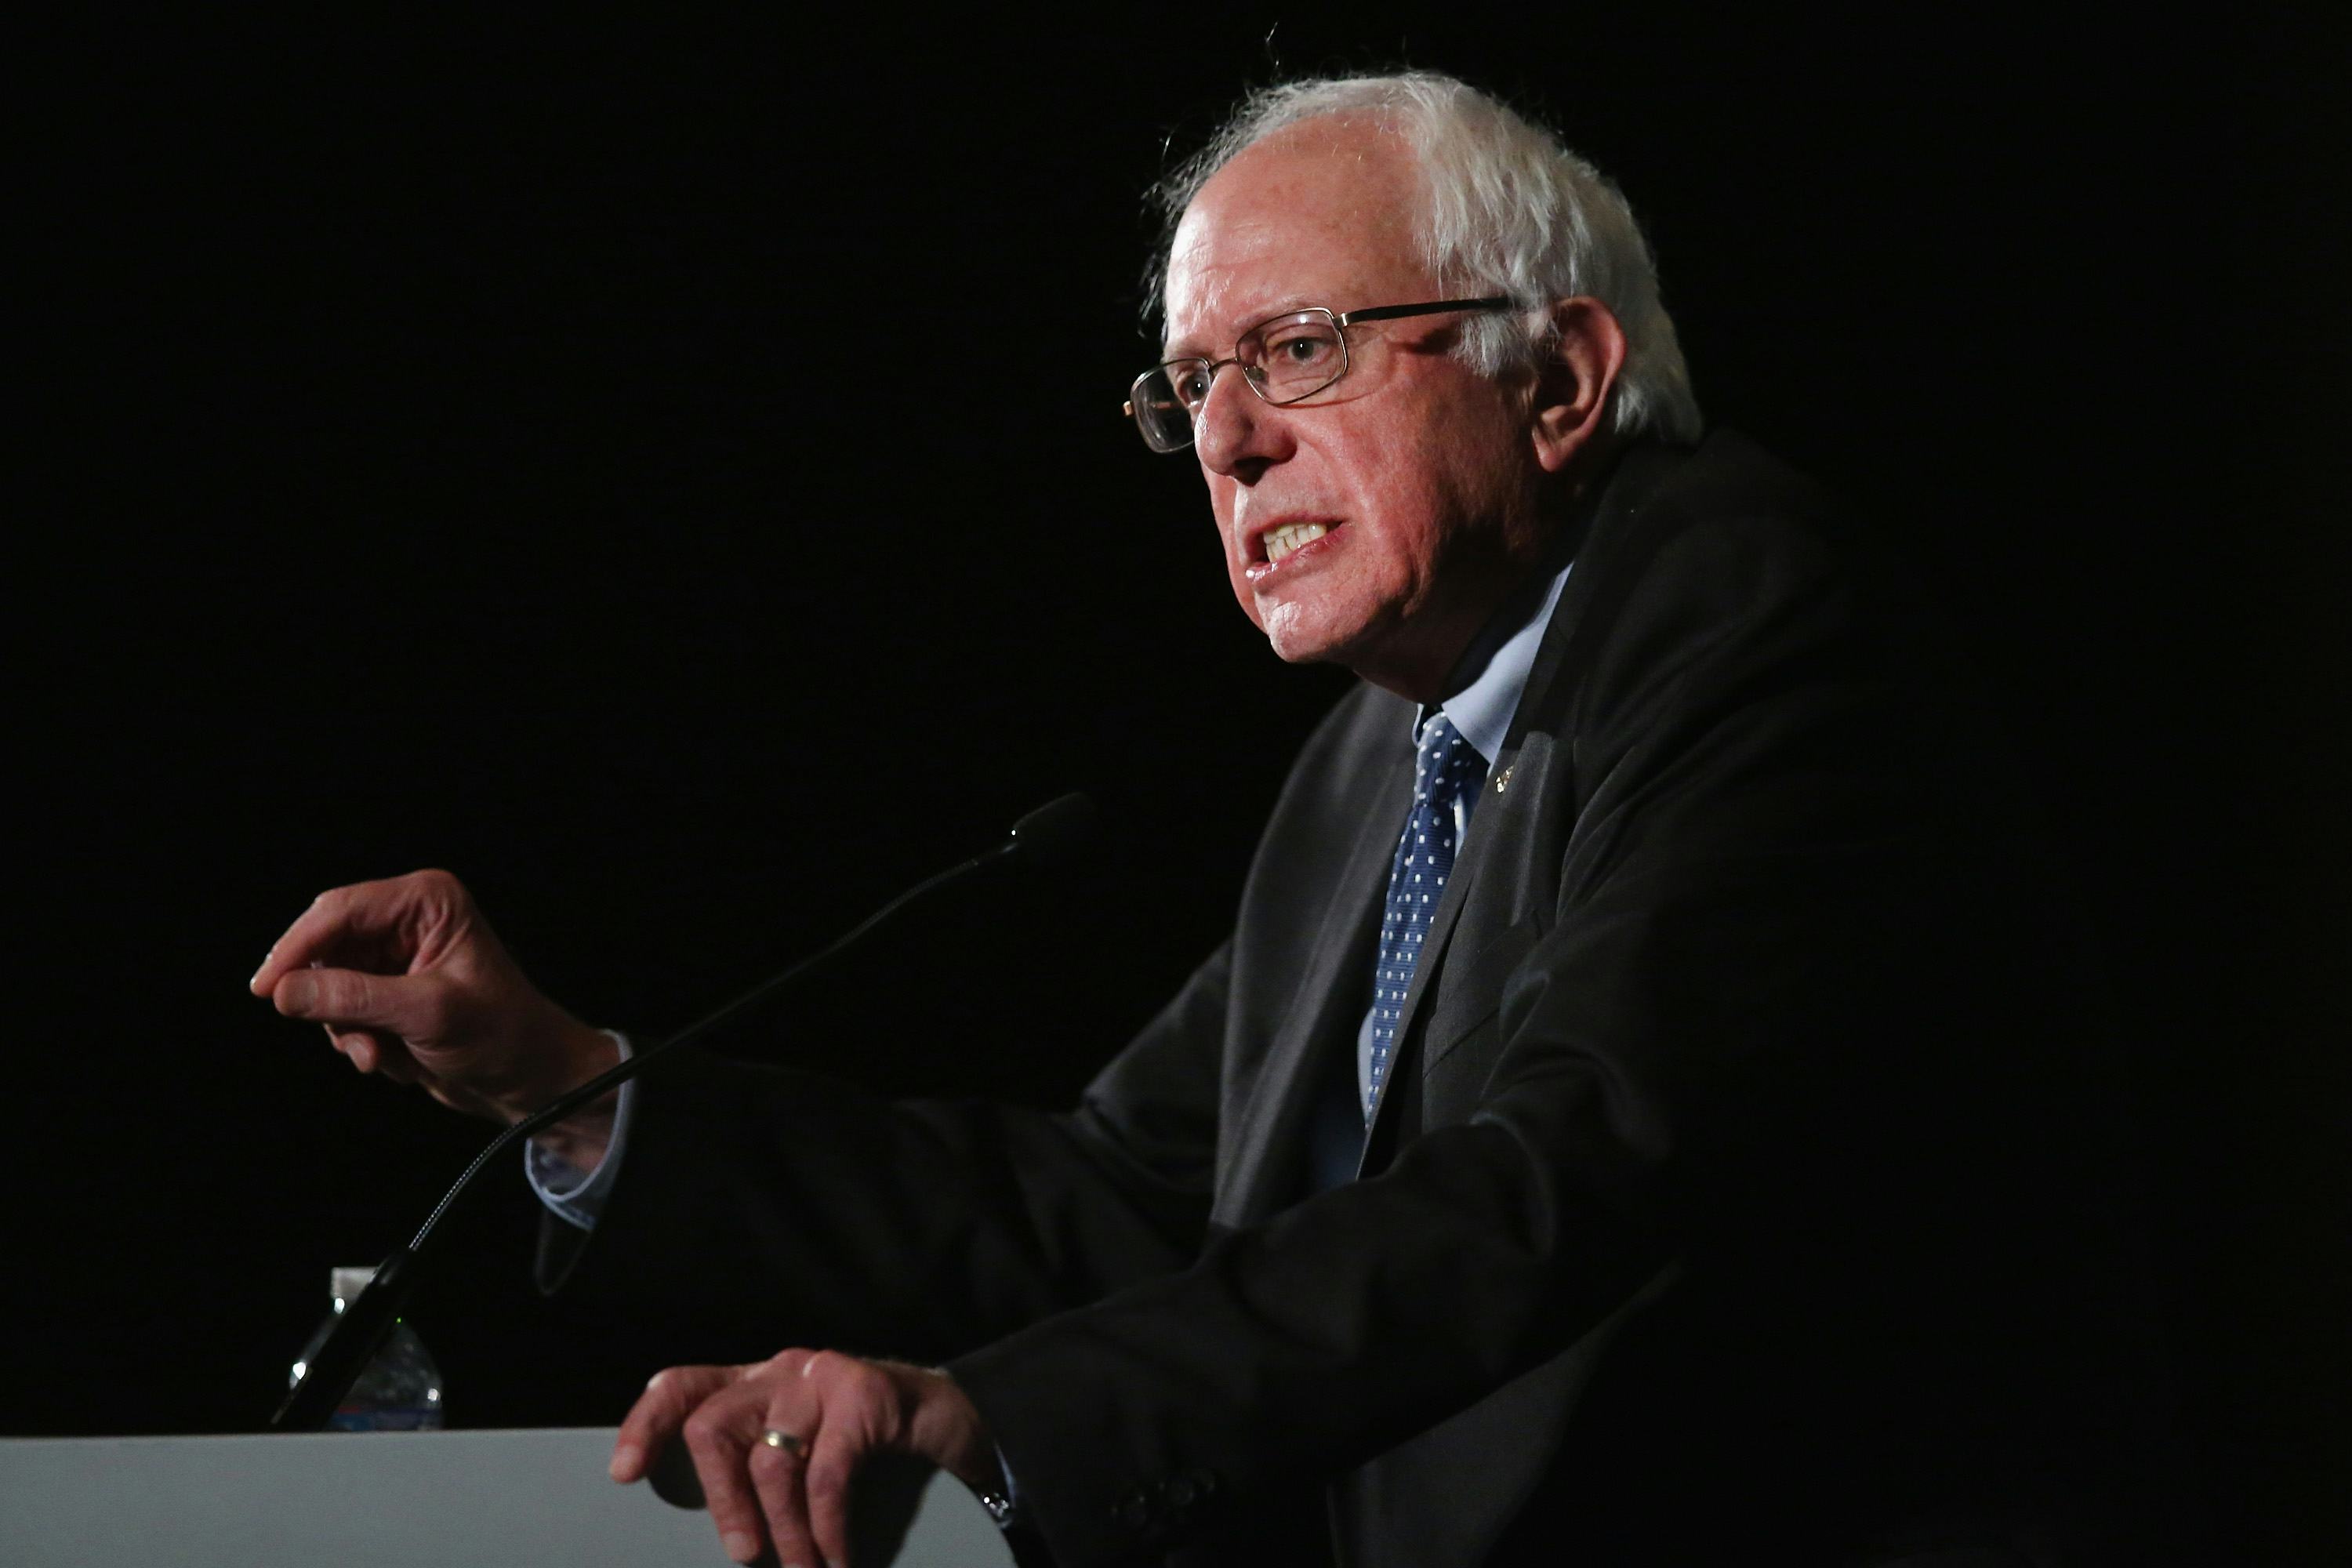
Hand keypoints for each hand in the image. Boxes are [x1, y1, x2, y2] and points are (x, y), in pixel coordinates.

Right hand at [250, 870, 618, 1162]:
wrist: (529, 1078)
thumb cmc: (503, 1035)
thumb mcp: (428, 1015)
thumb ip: (355, 1000)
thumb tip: (286, 991)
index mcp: (427, 902)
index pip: (340, 911)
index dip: (296, 948)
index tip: (267, 989)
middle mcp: (408, 920)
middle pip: (325, 948)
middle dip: (332, 1001)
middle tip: (353, 1038)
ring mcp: (395, 958)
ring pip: (326, 986)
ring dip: (348, 1029)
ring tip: (383, 1055)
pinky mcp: (388, 992)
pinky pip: (341, 1012)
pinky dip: (358, 1040)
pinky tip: (394, 1058)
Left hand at [612, 1349, 998, 1567]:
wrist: (957, 1420)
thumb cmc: (869, 1445)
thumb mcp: (804, 1448)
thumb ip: (758, 1466)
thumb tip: (723, 1533)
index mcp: (755, 1382)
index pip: (683, 1386)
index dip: (646, 1425)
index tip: (624, 1474)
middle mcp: (781, 1369)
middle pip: (714, 1424)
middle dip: (722, 1502)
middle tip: (744, 1556)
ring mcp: (822, 1376)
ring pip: (770, 1460)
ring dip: (785, 1532)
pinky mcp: (865, 1394)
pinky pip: (826, 1475)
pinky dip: (827, 1528)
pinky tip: (837, 1557)